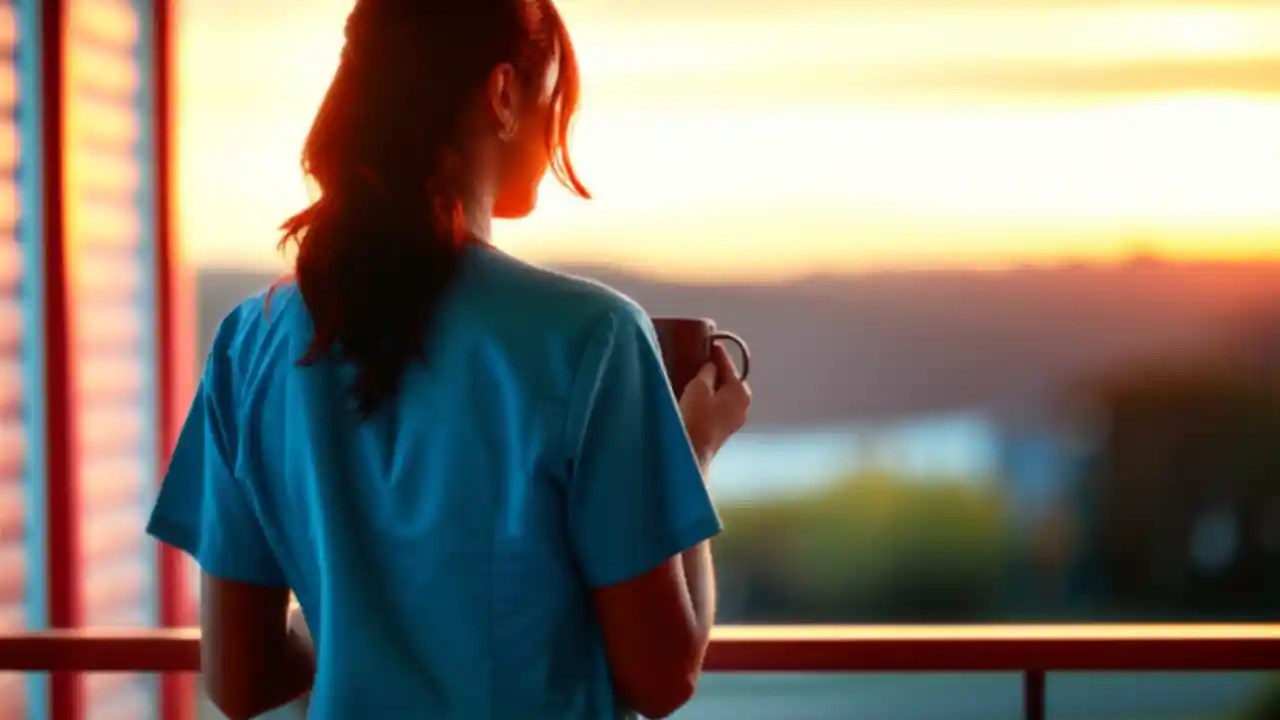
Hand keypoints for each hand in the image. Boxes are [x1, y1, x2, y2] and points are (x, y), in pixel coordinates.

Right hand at [679, 343, 751, 469]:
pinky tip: (692, 395)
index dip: (716, 351)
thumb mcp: (699, 387)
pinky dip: (707, 397)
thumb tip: (710, 365)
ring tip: (692, 374)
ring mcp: (733, 420)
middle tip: (697, 357)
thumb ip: (707, 371)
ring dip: (709, 384)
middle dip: (713, 369)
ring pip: (721, 394)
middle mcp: (742, 405)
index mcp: (740, 392)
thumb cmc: (696, 418)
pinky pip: (715, 406)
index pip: (729, 364)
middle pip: (727, 379)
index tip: (707, 341)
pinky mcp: (721, 430)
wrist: (691, 452)